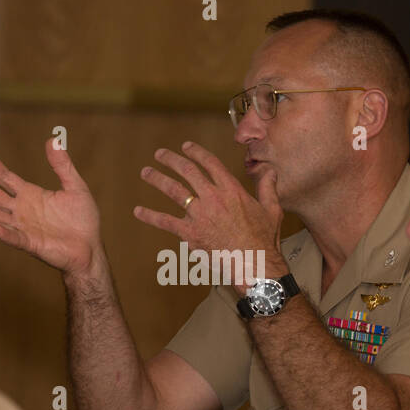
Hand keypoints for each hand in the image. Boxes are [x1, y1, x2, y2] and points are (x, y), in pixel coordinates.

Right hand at [0, 140, 102, 275]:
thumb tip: (54, 140)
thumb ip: (63, 166)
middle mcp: (21, 210)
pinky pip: (15, 239)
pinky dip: (4, 235)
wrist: (90, 248)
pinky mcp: (31, 244)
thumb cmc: (83, 220)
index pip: (5, 178)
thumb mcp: (75, 187)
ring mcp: (24, 228)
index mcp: (30, 195)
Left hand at [134, 141, 286, 291]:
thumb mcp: (272, 209)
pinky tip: (138, 211)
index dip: (196, 152)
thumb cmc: (264, 239)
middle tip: (160, 154)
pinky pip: (165, 221)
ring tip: (146, 172)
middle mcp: (213, 197)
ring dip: (157, 178)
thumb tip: (269, 171)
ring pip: (173, 190)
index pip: (209, 162)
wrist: (254, 263)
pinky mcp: (190, 233)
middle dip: (171, 160)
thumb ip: (268, 187)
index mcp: (231, 189)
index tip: (186, 146)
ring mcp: (200, 214)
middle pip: (187, 170)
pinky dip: (150, 216)